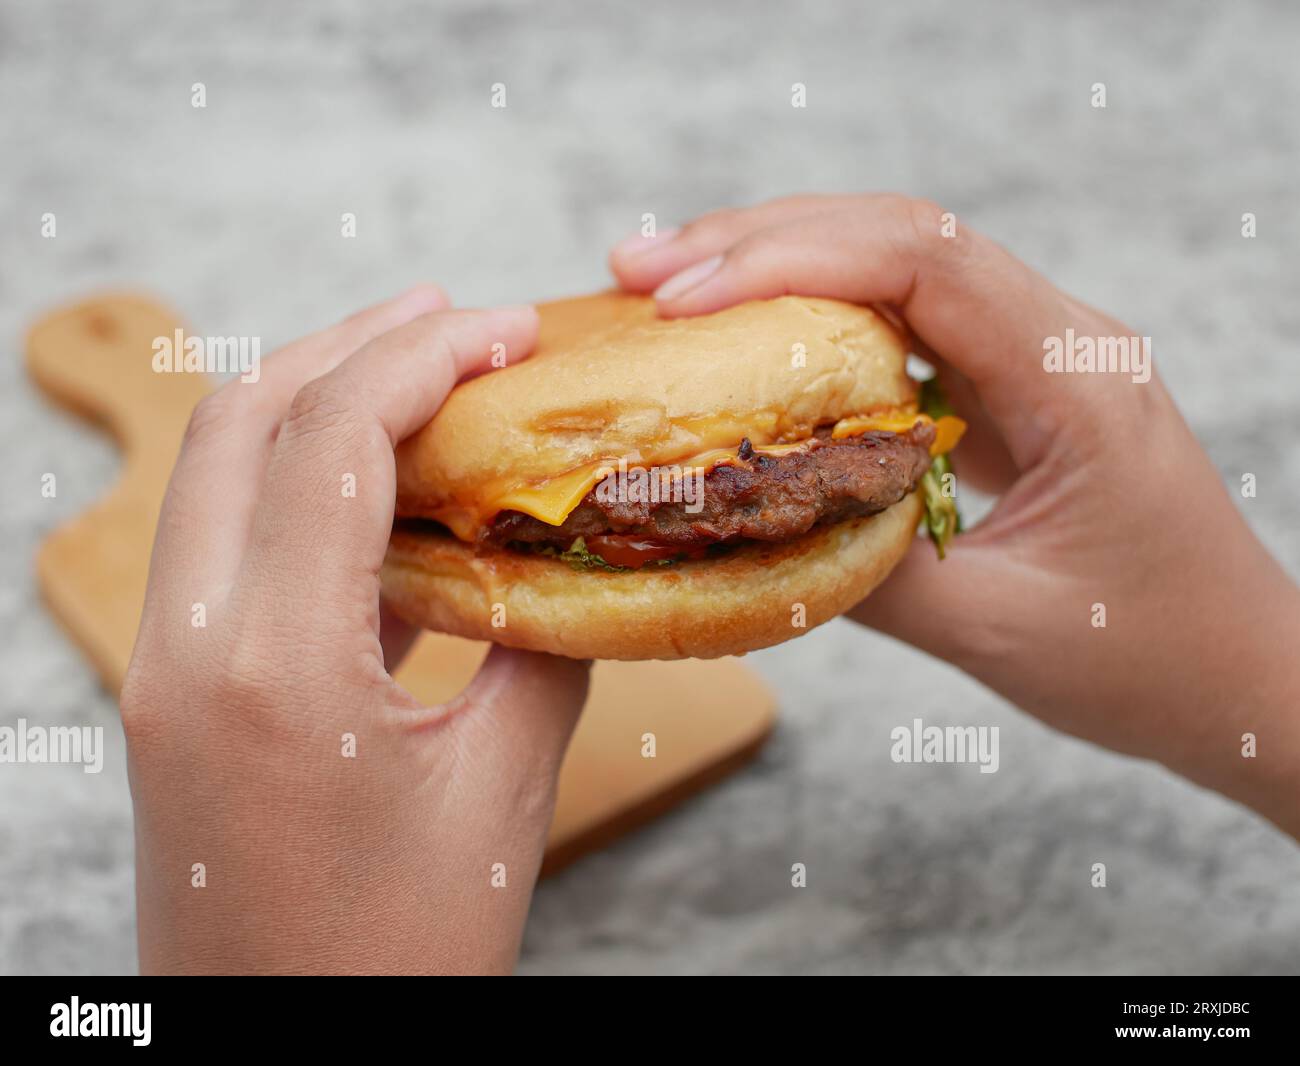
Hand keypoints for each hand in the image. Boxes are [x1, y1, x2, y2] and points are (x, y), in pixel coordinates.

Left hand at [120, 288, 589, 973]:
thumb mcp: (501, 798)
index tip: (508, 329)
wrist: (279, 1058)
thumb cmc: (399, 960)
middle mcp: (189, 650)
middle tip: (453, 318)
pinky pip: (227, 545)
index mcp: (273, 669)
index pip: (331, 444)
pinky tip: (389, 497)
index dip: (424, 359)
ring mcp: (167, 671)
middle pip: (237, 422)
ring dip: (314, 404)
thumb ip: (539, 652)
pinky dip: (299, 488)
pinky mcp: (178, 695)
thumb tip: (565, 559)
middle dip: (349, 344)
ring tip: (420, 376)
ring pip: (215, 476)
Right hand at [611, 195, 1299, 835]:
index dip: (792, 261)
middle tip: (640, 273)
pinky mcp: (1007, 385)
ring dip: (777, 264)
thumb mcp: (1003, 632)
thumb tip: (742, 525)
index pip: (927, 263)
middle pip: (899, 235)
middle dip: (759, 241)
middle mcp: (1060, 338)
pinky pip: (902, 322)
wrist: (1238, 673)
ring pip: (895, 265)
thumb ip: (874, 576)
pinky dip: (811, 317)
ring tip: (666, 286)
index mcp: (1077, 378)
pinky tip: (743, 338)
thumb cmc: (1148, 658)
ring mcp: (1034, 354)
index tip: (684, 300)